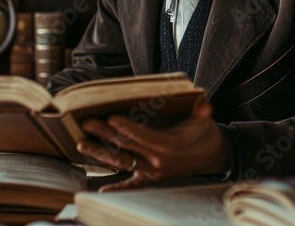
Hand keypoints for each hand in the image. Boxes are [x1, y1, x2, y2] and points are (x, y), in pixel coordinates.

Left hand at [75, 99, 229, 190]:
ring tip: (81, 145)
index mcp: (168, 146)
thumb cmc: (204, 134)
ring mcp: (152, 172)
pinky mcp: (151, 179)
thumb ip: (201, 111)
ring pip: (122, 162)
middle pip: (126, 146)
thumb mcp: (204, 120)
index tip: (109, 116)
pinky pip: (132, 186)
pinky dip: (118, 189)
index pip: (141, 135)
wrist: (213, 156)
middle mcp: (157, 162)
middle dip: (104, 134)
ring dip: (100, 154)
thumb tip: (204, 104)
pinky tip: (102, 190)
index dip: (125, 126)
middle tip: (86, 123)